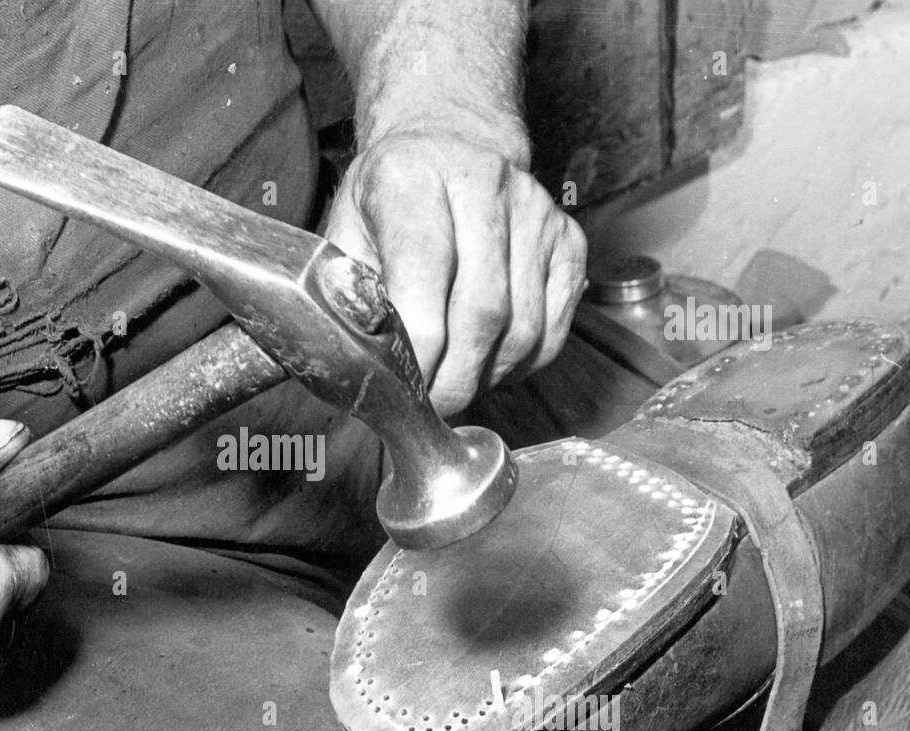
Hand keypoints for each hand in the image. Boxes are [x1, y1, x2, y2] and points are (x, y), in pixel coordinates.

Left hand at [325, 123, 587, 414]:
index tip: (403, 389)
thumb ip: (343, 292)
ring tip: (454, 385)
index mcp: (412, 179)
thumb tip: (342, 358)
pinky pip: (553, 328)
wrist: (449, 145)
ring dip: (486, 376)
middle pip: (482, 313)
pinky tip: (488, 364)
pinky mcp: (568, 240)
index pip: (425, 275)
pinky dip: (521, 364)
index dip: (418, 349)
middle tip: (429, 405)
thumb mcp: (346, 230)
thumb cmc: (389, 200)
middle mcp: (483, 184)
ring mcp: (536, 212)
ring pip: (523, 328)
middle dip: (453, 379)